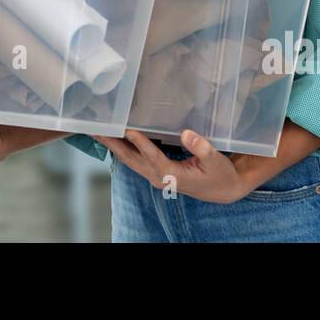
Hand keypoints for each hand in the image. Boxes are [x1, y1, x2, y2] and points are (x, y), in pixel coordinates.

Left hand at [92, 128, 255, 203]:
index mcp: (174, 176)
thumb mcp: (216, 161)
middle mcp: (159, 177)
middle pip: (132, 159)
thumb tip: (186, 133)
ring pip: (129, 160)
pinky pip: (134, 159)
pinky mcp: (155, 171)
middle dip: (113, 144)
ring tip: (98, 130)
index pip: (154, 158)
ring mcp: (155, 175)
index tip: (129, 130)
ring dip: (113, 145)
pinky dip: (122, 148)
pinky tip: (114, 136)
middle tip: (96, 129)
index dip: (142, 144)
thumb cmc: (220, 175)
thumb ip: (201, 147)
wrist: (223, 190)